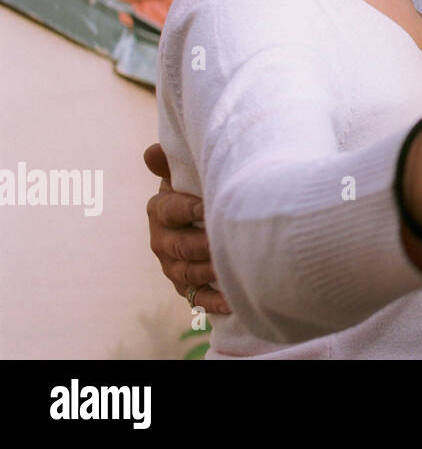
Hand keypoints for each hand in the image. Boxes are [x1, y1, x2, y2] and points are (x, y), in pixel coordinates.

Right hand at [143, 143, 229, 313]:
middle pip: (180, 246)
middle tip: (228, 241)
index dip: (189, 209)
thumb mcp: (186, 173)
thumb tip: (152, 153)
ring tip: (233, 268)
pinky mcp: (187, 286)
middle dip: (204, 244)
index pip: (171, 210)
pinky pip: (197, 298)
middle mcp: (162, 240)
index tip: (209, 206)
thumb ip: (170, 164)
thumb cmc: (200, 186)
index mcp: (160, 210)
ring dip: (210, 272)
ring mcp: (173, 265)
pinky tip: (233, 303)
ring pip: (188, 272)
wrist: (207, 213)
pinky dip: (214, 302)